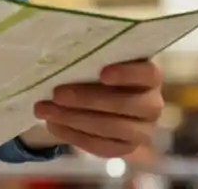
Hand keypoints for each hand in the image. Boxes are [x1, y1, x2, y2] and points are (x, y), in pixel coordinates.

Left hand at [31, 60, 164, 157]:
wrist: (97, 101)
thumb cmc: (96, 70)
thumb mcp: (98, 59)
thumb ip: (92, 55)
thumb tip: (61, 49)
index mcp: (150, 77)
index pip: (148, 74)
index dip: (127, 74)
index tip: (102, 73)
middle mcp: (152, 105)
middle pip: (128, 105)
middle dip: (89, 100)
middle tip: (57, 94)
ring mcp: (142, 130)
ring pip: (113, 129)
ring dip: (75, 119)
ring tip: (45, 110)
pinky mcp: (126, 148)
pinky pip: (102, 147)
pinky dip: (74, 136)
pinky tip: (53, 125)